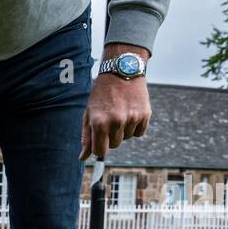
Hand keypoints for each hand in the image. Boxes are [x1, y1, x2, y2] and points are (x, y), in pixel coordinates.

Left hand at [80, 44, 152, 160]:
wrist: (122, 70)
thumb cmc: (101, 93)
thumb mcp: (89, 113)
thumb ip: (87, 137)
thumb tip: (82, 158)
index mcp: (99, 123)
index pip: (100, 151)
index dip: (99, 147)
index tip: (100, 140)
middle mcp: (116, 122)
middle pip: (115, 145)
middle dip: (111, 136)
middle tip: (110, 119)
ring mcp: (132, 118)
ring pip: (127, 138)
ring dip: (123, 130)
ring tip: (120, 111)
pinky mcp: (145, 114)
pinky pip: (139, 132)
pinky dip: (135, 126)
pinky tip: (131, 112)